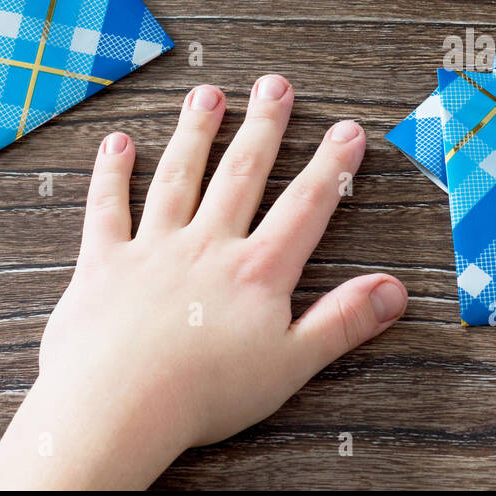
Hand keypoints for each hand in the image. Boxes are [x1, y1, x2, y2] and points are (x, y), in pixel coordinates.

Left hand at [0, 75, 407, 489]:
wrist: (116, 409)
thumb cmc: (204, 395)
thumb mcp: (291, 365)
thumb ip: (342, 322)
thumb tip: (394, 291)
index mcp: (256, 272)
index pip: (305, 207)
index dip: (331, 167)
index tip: (348, 130)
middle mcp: (207, 246)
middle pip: (241, 175)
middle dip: (263, 127)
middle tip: (275, 85)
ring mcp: (152, 249)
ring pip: (178, 178)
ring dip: (195, 133)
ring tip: (208, 95)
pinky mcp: (102, 264)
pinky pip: (107, 209)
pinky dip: (111, 174)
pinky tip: (117, 143)